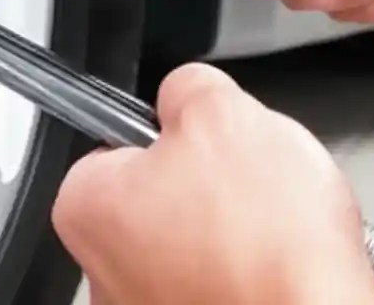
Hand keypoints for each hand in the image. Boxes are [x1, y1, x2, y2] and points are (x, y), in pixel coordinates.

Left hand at [53, 64, 373, 304]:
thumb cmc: (263, 247)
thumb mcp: (223, 113)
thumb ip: (190, 88)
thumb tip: (186, 90)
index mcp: (87, 206)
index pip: (118, 146)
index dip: (173, 133)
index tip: (205, 138)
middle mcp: (102, 271)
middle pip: (162, 199)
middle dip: (211, 187)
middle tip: (252, 187)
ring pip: (201, 245)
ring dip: (240, 235)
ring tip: (278, 234)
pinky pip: (232, 286)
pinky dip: (259, 278)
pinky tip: (286, 272)